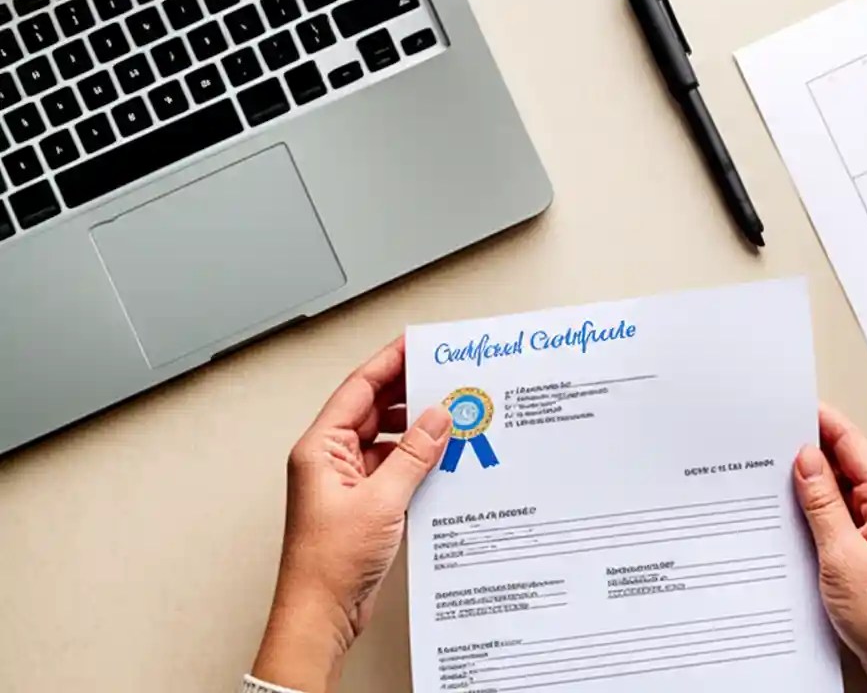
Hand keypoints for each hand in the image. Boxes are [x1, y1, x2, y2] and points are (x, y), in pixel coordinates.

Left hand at [252, 338, 452, 692]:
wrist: (321, 615)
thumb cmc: (329, 563)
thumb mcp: (381, 500)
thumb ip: (413, 455)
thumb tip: (436, 417)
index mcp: (320, 448)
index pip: (358, 388)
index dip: (389, 362)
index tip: (417, 344)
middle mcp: (331, 460)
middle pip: (374, 410)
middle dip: (410, 393)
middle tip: (446, 378)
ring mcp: (347, 482)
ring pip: (387, 440)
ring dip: (417, 430)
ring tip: (452, 419)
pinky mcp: (364, 504)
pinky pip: (394, 468)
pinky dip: (418, 461)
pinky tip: (443, 460)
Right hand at [794, 405, 866, 692]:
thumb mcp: (844, 558)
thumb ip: (823, 506)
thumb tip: (806, 460)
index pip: (854, 446)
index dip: (823, 423)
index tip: (793, 406)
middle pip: (844, 464)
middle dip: (809, 449)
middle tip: (769, 438)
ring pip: (836, 492)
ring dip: (808, 483)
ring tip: (770, 472)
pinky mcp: (863, 550)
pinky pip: (834, 518)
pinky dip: (812, 511)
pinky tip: (788, 512)